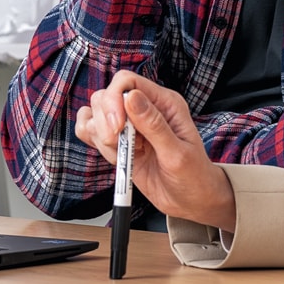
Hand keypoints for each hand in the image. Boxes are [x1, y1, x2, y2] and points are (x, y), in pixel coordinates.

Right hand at [75, 71, 236, 230]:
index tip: (117, 127)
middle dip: (105, 121)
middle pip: (105, 95)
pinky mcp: (119, 141)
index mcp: (164, 103)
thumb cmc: (193, 176)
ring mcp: (129, 125)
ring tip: (123, 154)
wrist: (191, 201)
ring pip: (94, 113)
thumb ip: (154, 125)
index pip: (127, 82)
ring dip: (101, 135)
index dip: (114, 100)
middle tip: (120, 144)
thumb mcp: (177, 153)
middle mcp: (144, 109)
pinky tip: (113, 154)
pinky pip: (91, 130)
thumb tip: (131, 97)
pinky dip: (94, 141)